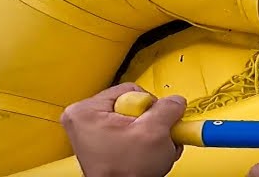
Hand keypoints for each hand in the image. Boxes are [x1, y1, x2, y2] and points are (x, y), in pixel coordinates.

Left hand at [60, 83, 186, 176]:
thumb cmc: (122, 173)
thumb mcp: (154, 132)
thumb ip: (168, 108)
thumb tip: (175, 101)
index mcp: (86, 111)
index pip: (132, 90)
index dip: (150, 108)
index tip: (151, 125)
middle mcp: (83, 119)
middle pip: (133, 105)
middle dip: (150, 123)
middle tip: (150, 139)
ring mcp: (90, 133)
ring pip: (134, 119)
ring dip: (148, 134)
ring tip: (147, 150)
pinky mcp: (100, 143)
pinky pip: (128, 131)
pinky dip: (140, 142)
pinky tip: (142, 154)